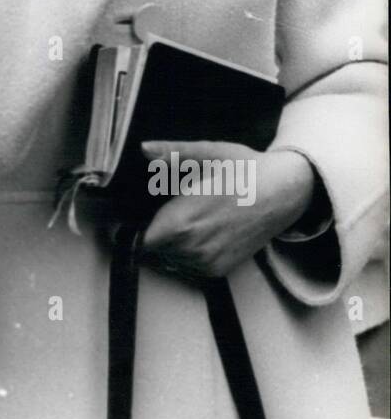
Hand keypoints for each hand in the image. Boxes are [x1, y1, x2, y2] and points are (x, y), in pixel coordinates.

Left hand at [140, 142, 315, 281]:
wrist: (285, 193)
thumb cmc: (245, 170)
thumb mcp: (207, 154)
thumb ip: (172, 154)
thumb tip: (144, 148)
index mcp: (182, 223)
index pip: (140, 240)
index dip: (134, 228)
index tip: (134, 216)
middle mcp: (193, 249)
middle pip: (154, 250)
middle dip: (154, 232)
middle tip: (167, 209)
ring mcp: (208, 263)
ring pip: (171, 260)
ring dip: (170, 244)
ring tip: (187, 218)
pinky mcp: (221, 269)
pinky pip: (190, 268)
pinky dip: (188, 254)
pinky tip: (200, 231)